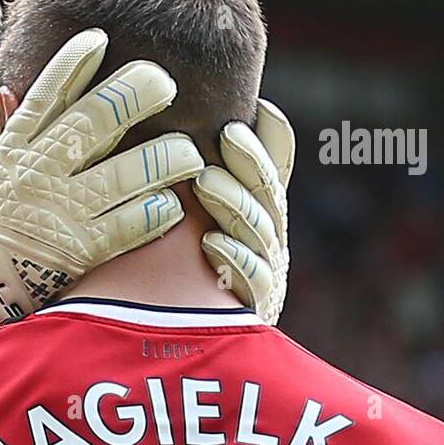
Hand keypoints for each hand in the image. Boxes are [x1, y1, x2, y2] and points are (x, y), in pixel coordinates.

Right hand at [0, 28, 203, 318]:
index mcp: (13, 151)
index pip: (45, 97)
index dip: (72, 65)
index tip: (99, 40)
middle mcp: (39, 174)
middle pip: (94, 122)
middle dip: (133, 95)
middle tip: (164, 82)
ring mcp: (63, 212)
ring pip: (126, 173)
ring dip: (164, 158)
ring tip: (189, 152)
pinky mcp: (83, 249)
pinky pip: (132, 224)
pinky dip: (157, 211)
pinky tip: (173, 202)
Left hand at [193, 99, 294, 323]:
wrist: (169, 336)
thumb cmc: (179, 264)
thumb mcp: (194, 212)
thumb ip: (206, 172)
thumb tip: (215, 115)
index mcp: (260, 213)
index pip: (275, 170)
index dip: (272, 140)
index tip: (260, 108)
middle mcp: (269, 240)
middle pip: (268, 195)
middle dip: (251, 161)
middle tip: (228, 133)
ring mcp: (265, 274)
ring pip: (260, 231)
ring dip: (235, 203)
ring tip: (206, 180)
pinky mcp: (251, 310)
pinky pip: (252, 279)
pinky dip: (234, 258)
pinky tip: (211, 241)